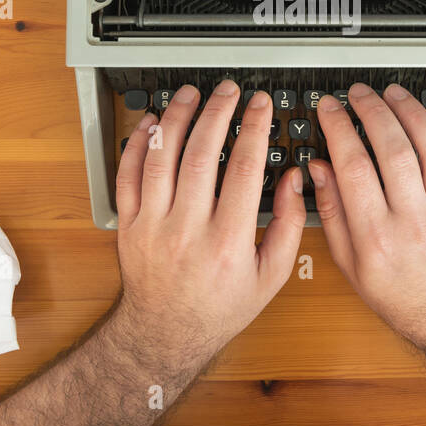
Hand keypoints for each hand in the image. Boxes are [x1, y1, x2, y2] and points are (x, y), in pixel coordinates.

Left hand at [113, 80, 306, 370]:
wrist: (166, 334)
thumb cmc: (220, 308)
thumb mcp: (272, 277)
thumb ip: (290, 226)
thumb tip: (297, 180)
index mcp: (229, 242)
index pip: (245, 169)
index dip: (255, 128)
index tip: (261, 106)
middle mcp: (189, 231)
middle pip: (203, 154)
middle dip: (218, 113)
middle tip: (228, 91)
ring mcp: (154, 226)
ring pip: (162, 158)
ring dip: (178, 119)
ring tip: (191, 95)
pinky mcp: (130, 226)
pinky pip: (128, 176)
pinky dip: (138, 145)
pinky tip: (153, 124)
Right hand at [308, 83, 425, 347]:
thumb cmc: (398, 293)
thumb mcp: (349, 264)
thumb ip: (331, 213)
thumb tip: (317, 169)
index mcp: (377, 237)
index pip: (353, 168)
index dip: (339, 130)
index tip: (329, 108)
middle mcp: (414, 221)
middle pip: (393, 151)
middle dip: (372, 112)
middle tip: (359, 94)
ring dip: (411, 112)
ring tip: (393, 93)